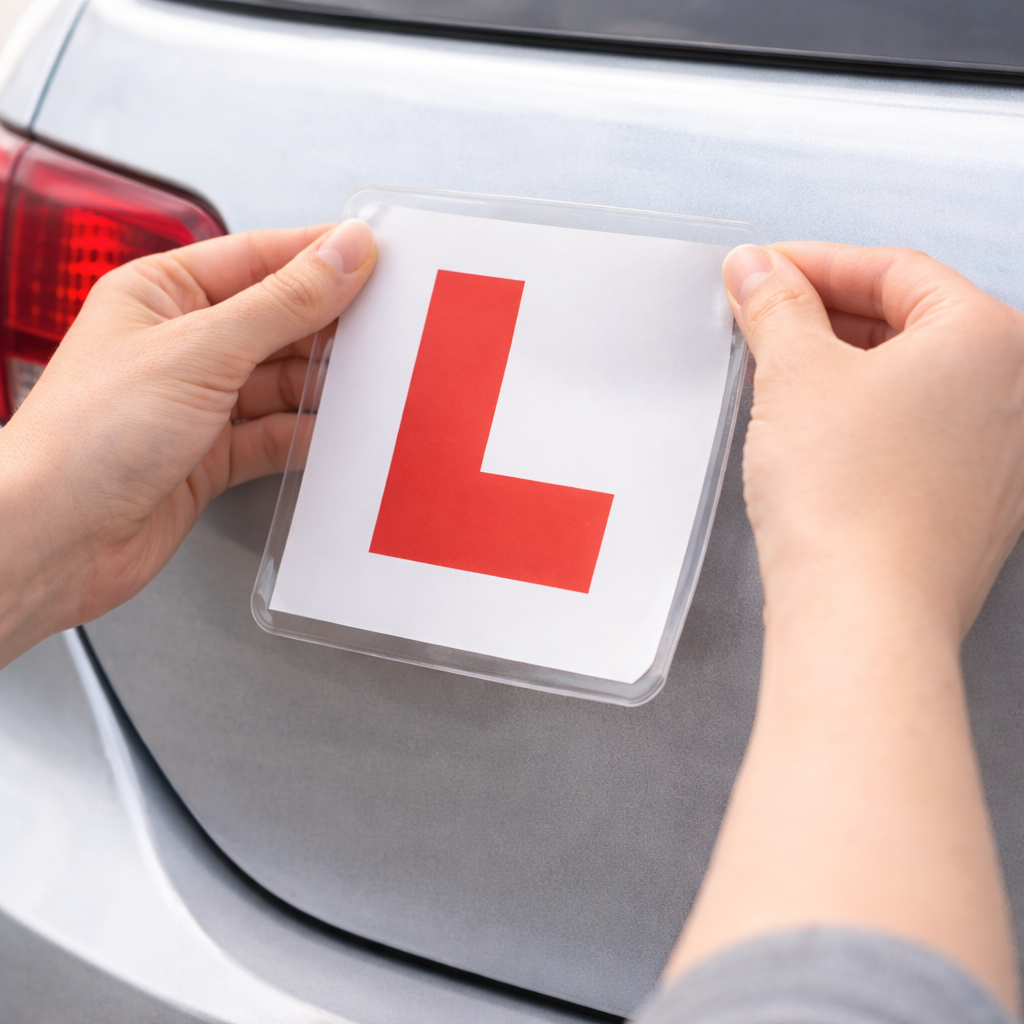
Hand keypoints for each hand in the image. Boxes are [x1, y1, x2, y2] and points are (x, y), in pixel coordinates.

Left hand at [0, 220, 375, 666]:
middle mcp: (180, 345)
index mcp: (160, 294)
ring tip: (368, 385)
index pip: (258, 259)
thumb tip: (342, 254)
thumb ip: (283, 303)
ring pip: (281, 382)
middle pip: (276, 322)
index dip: (319, 256)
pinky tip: (335, 433)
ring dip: (322, 387)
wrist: (56, 540)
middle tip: (386, 329)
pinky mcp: (211, 456)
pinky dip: (306, 435)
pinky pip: (275, 434)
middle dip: (328, 328)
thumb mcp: (201, 352)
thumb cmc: (87, 439)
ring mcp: (197, 403)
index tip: (376, 257)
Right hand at [731, 242, 1023, 636]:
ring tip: (777, 373)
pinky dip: (866, 419)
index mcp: (992, 339)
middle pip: (910, 323)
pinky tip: (814, 432)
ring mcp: (1001, 456)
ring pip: (913, 381)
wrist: (864, 615)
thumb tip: (758, 270)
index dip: (815, 263)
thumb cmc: (849, 499)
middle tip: (761, 319)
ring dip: (842, 367)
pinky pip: (917, 434)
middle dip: (826, 315)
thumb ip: (776, 306)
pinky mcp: (974, 506)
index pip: (895, 270)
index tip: (762, 270)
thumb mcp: (795, 374)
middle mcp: (1015, 393)